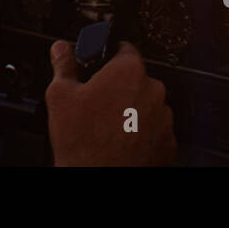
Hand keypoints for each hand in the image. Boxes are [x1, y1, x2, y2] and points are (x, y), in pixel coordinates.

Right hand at [45, 39, 175, 165]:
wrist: (100, 179)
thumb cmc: (83, 143)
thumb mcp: (60, 96)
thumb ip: (63, 64)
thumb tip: (61, 49)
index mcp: (128, 71)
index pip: (124, 48)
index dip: (108, 56)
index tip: (100, 66)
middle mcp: (152, 90)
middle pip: (135, 78)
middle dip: (118, 87)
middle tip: (97, 103)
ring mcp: (163, 118)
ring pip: (146, 104)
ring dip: (131, 110)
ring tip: (107, 126)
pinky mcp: (168, 141)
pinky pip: (154, 128)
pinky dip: (141, 132)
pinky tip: (120, 140)